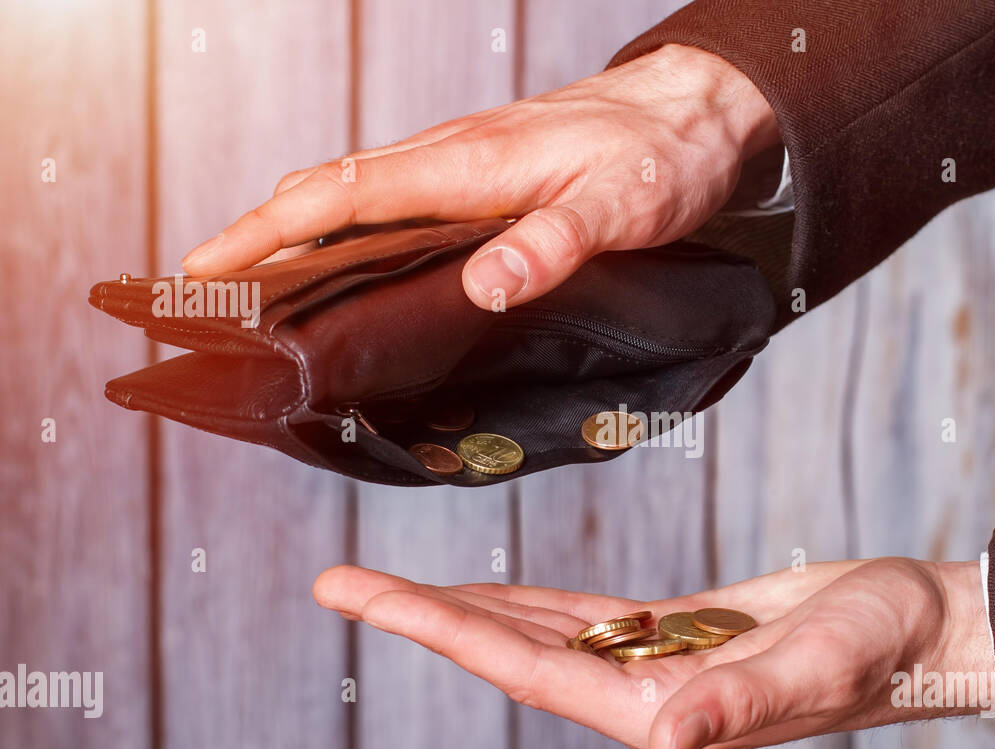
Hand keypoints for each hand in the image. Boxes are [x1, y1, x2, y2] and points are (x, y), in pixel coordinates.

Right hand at [181, 43, 779, 309]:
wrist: (694, 112)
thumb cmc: (661, 158)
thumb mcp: (621, 208)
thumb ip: (555, 245)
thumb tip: (486, 286)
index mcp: (467, 164)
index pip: (342, 194)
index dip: (269, 233)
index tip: (207, 269)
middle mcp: (450, 158)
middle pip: (327, 191)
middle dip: (257, 238)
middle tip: (203, 294)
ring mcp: (461, 164)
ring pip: (354, 195)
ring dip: (294, 233)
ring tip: (251, 288)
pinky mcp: (480, 177)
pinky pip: (391, 200)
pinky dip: (345, 228)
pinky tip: (344, 262)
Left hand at [313, 558, 994, 748]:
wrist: (925, 631)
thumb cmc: (886, 650)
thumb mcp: (820, 666)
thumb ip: (740, 703)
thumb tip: (664, 741)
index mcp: (660, 709)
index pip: (523, 669)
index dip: (437, 630)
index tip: (359, 594)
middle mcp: (645, 694)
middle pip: (509, 654)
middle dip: (424, 617)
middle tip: (338, 582)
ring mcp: (660, 665)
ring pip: (541, 635)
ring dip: (469, 610)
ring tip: (396, 587)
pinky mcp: (684, 633)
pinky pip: (589, 617)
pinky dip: (536, 602)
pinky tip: (502, 592)